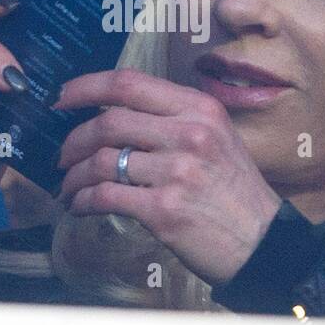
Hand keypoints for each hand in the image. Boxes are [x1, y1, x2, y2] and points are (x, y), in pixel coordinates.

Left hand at [54, 68, 282, 285]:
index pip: (129, 83)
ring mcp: (177, 171)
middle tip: (62, 156)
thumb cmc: (233, 192)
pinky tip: (80, 206)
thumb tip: (113, 115)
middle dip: (73, 140)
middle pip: (108, 122)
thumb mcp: (216, 137)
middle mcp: (189, 133)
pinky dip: (83, 201)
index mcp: (199, 109)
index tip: (62, 98)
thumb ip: (172, 120)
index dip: (86, 87)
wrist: (263, 242)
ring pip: (100, 161)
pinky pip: (105, 196)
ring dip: (74, 176)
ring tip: (69, 187)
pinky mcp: (164, 210)